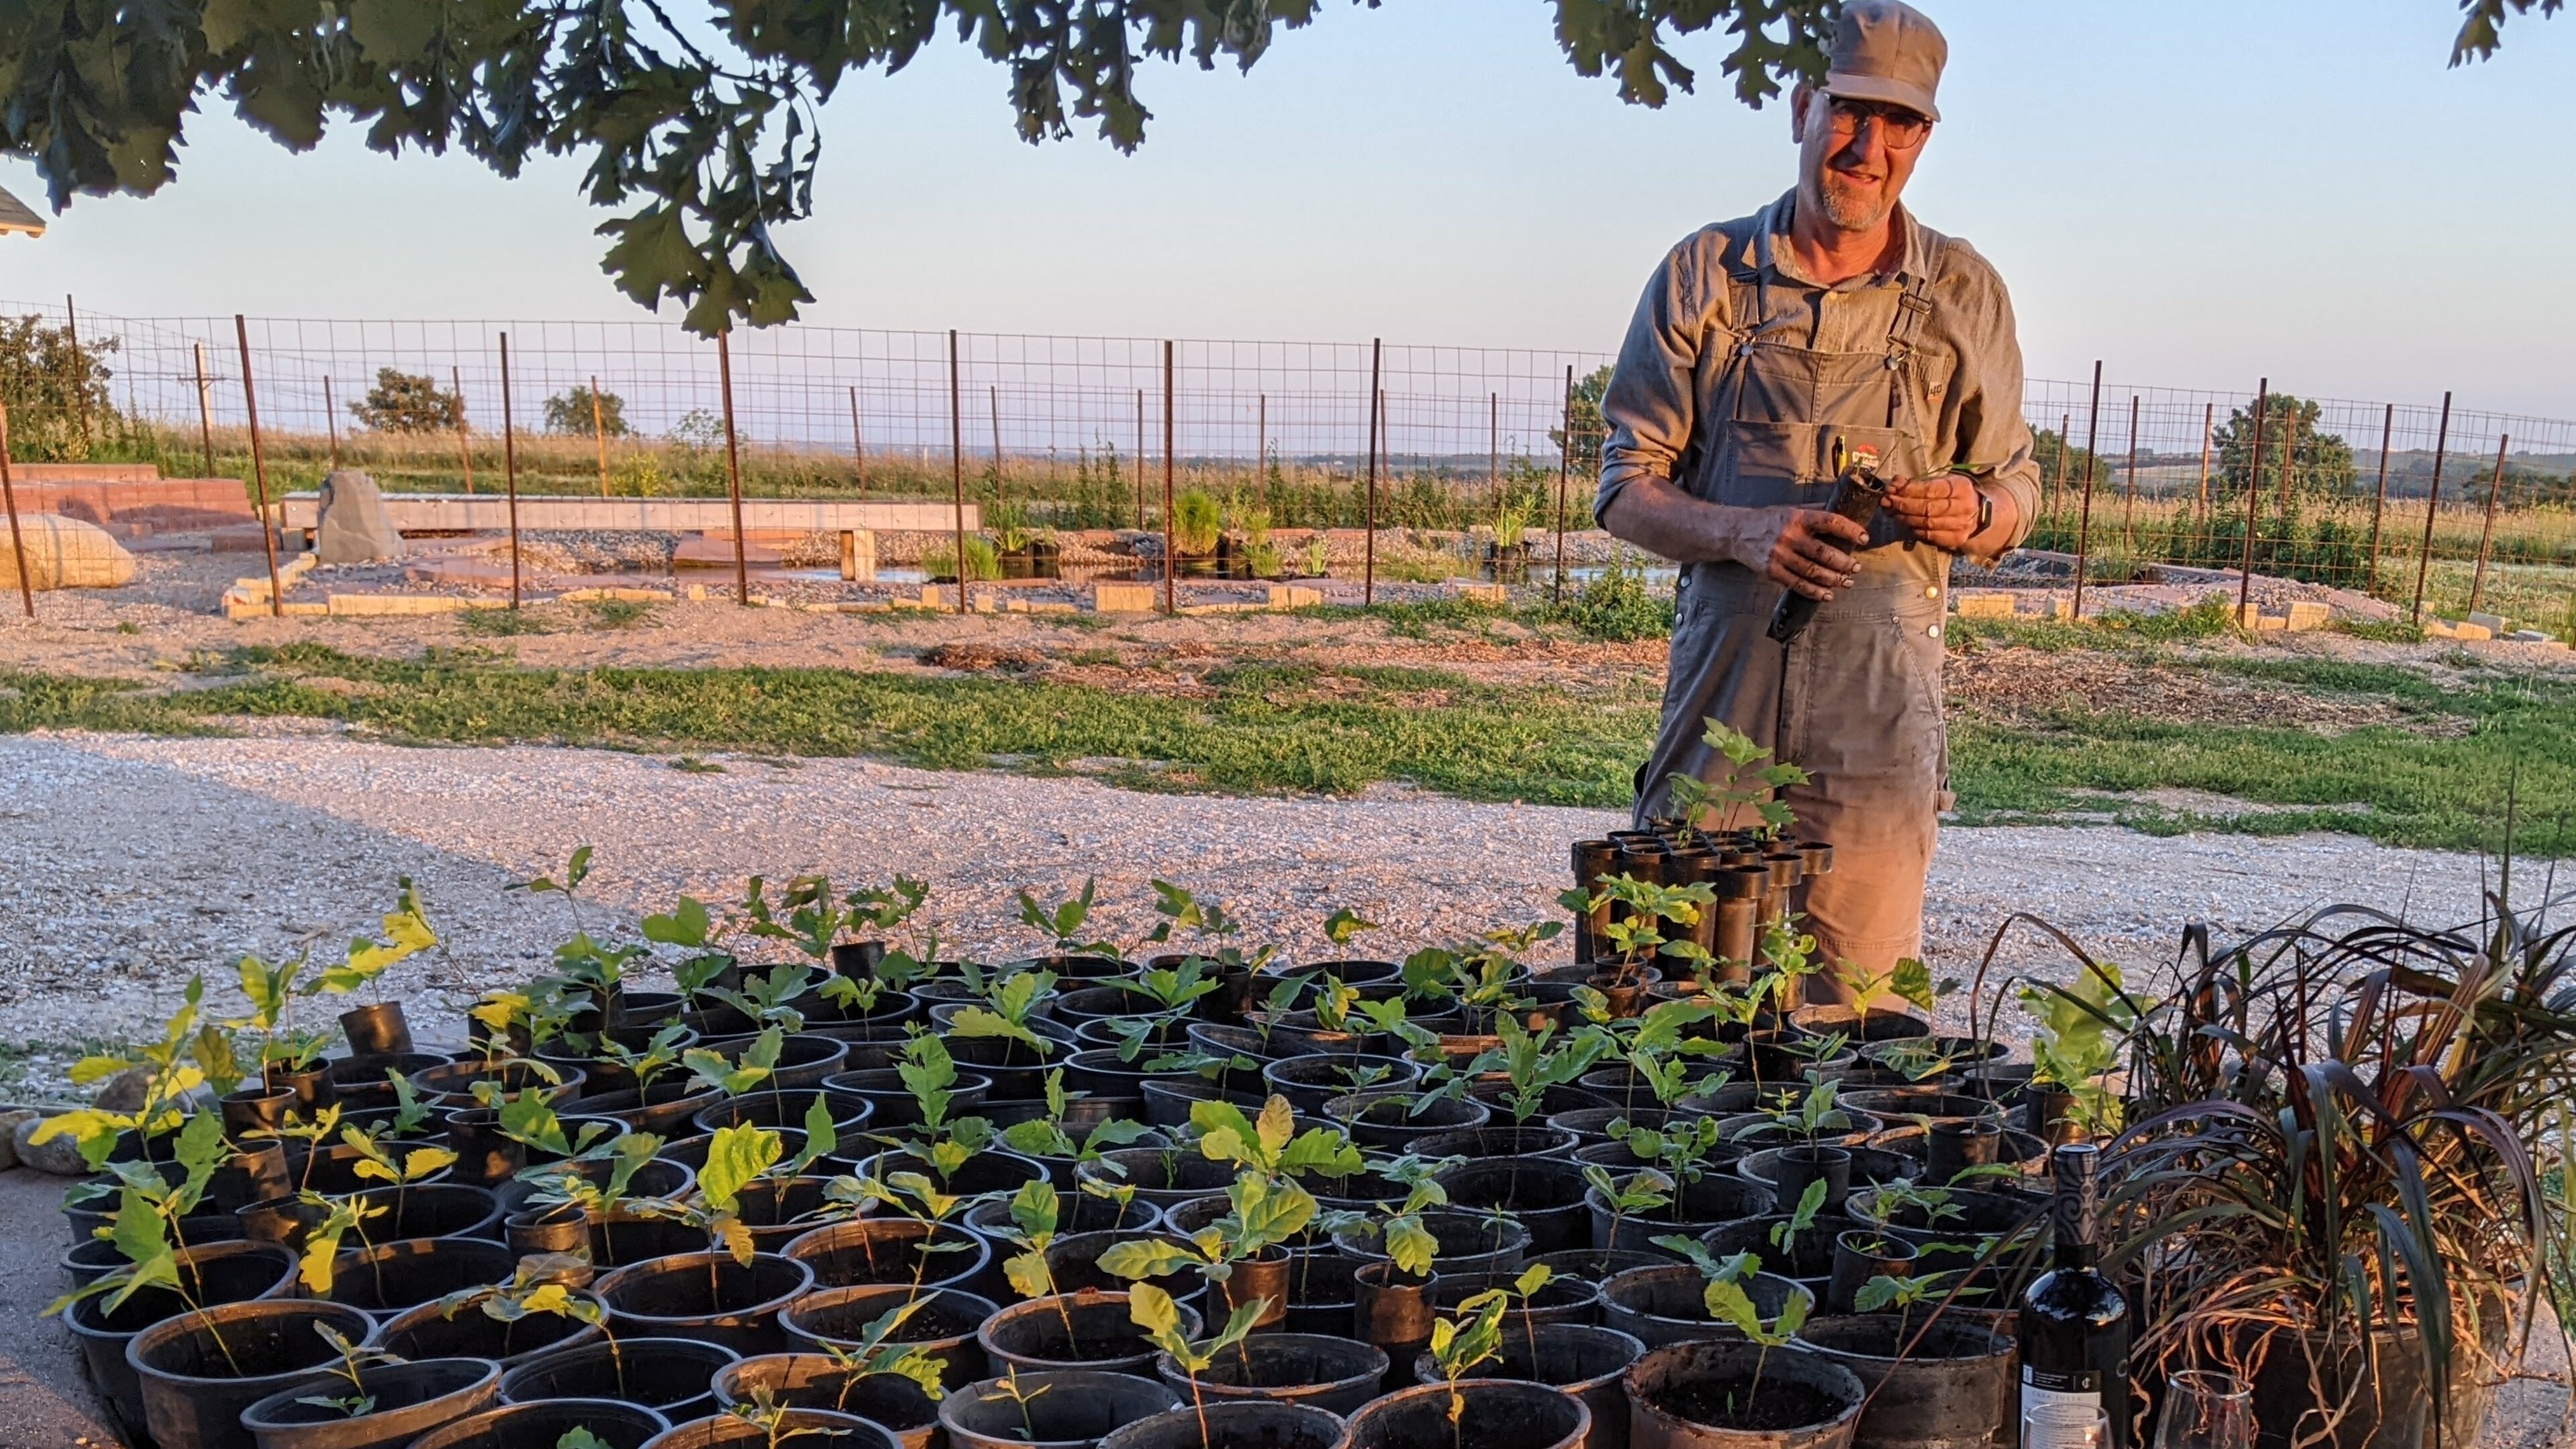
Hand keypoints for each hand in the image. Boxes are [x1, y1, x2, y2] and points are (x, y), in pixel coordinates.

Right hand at [1738, 506, 1869, 601]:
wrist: (1737, 532)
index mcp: (1797, 517)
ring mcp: (1780, 555)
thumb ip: (1814, 511)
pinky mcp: (1772, 571)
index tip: (1864, 538)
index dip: (1849, 530)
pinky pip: (1797, 584)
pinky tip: (1827, 594)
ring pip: (1813, 571)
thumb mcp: (1791, 510)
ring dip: (1833, 579)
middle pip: (1823, 552)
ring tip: (1847, 581)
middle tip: (1856, 566)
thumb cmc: (1769, 520)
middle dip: (1844, 562)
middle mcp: (1789, 536)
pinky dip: (1815, 591)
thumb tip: (1843, 508)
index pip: (1829, 522)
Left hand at [1882, 474, 1981, 550]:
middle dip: (1903, 505)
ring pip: (1926, 523)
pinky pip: (1930, 536)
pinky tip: (1906, 524)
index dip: (1909, 491)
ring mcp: (1960, 525)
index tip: (1892, 489)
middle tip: (1886, 502)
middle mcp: (1963, 506)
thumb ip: (1921, 483)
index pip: (1930, 490)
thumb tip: (1896, 482)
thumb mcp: (1945, 481)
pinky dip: (1915, 530)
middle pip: (1927, 508)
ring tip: (1892, 512)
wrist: (1980, 513)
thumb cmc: (1956, 494)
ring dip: (1905, 518)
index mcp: (1960, 487)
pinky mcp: (1956, 539)